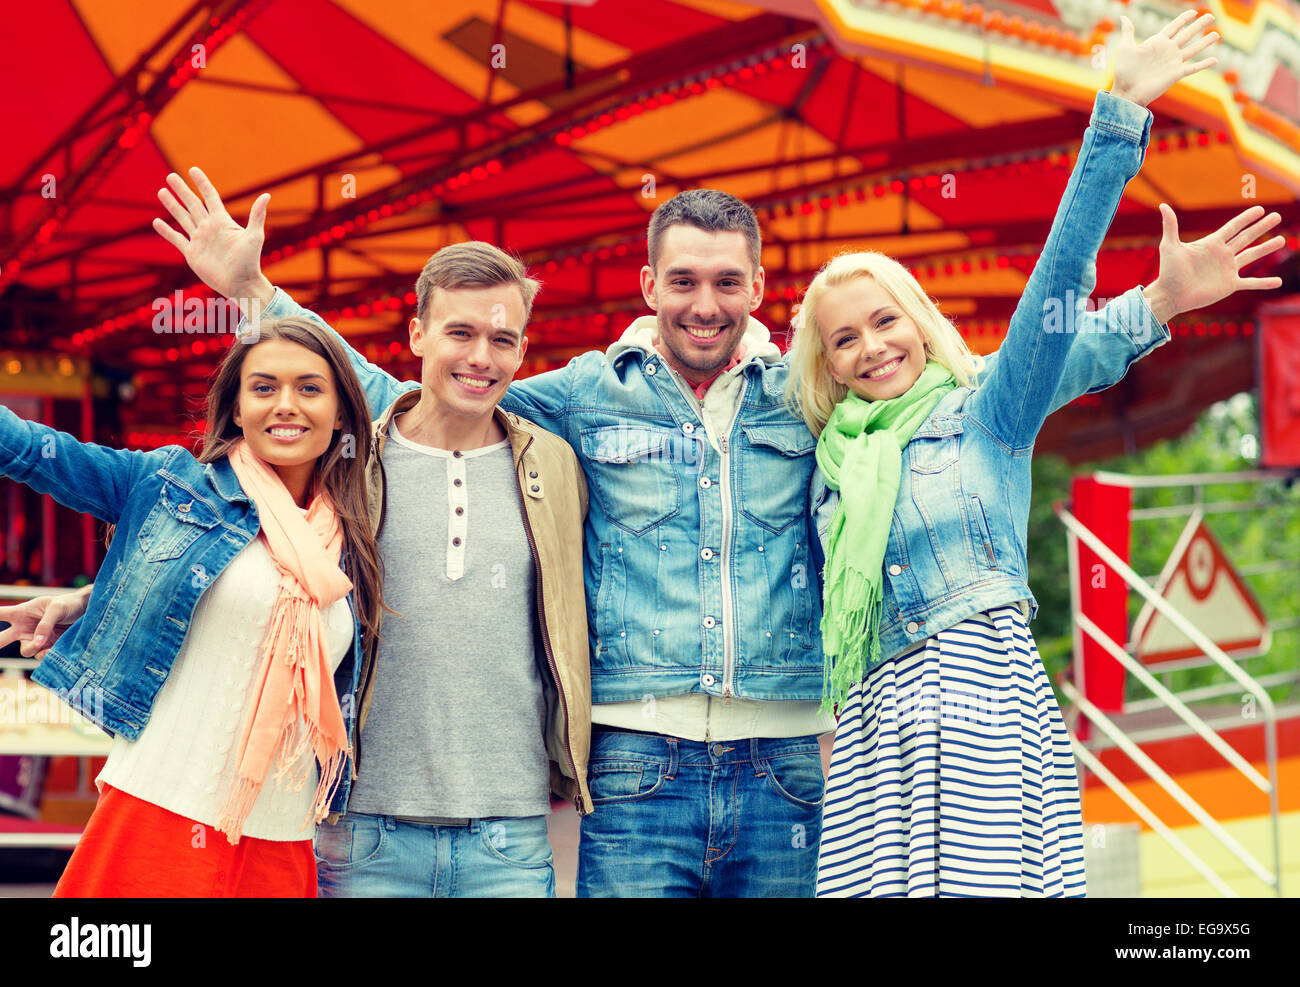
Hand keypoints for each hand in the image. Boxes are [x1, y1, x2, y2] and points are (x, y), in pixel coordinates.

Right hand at [0, 585, 92, 658]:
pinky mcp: (46, 647)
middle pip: (0, 639)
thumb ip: (45, 624)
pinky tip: (52, 650)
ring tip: (45, 642)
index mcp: (21, 612)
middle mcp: (23, 628)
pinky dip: (46, 655)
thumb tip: (36, 643)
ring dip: (33, 648)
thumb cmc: (68, 604)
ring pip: (25, 650)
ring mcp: (35, 639)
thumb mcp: (57, 609)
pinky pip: (40, 656)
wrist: (87, 613)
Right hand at [152, 166, 274, 312]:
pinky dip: (166, 231)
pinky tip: (156, 222)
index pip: (210, 196)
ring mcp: (199, 240)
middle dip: (182, 190)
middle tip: (171, 176)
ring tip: (162, 191)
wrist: (241, 284)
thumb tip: (267, 195)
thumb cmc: (250, 261)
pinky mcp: (192, 254)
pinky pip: (176, 239)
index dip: (202, 183)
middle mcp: (209, 228)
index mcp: (222, 221)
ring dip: (172, 205)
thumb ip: (257, 216)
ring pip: (182, 218)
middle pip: (193, 204)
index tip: (193, 169)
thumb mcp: (254, 236)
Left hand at [1110, 12, 1218, 107]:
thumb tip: (1123, 16)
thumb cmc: (1124, 71)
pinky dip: (1204, 64)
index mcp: (1157, 42)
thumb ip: (1128, 32)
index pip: (1174, 27)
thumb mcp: (1125, 48)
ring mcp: (1173, 62)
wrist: (1127, 91)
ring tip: (1217, 35)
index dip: (1184, 19)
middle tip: (1211, 16)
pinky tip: (1215, 60)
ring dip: (1205, 42)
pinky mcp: (1176, 74)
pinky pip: (1193, 68)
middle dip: (1199, 25)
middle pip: (1187, 34)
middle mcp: (1168, 50)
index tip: (1194, 12)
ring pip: (1193, 49)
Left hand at [1142, 205, 1284, 322]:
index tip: (1260, 209)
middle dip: (1262, 227)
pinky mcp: (1229, 286)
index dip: (1246, 218)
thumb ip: (1170, 225)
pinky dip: (1264, 283)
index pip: (1233, 227)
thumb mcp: (1169, 246)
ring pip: (1252, 256)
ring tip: (1282, 239)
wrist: (1170, 295)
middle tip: (1277, 216)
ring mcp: (1227, 270)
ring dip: (1267, 248)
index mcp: (1211, 244)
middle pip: (1246, 237)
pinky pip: (1251, 283)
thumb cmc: (1168, 271)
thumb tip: (1163, 205)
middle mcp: (1222, 255)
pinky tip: (1279, 282)